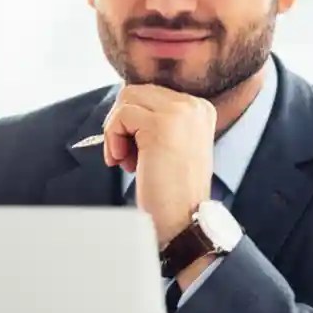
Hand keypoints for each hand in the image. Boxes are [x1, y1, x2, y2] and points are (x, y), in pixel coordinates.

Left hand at [102, 85, 215, 246]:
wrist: (183, 221)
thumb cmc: (170, 190)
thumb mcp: (169, 145)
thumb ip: (154, 120)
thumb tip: (121, 104)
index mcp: (199, 108)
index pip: (150, 93)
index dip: (132, 120)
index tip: (135, 150)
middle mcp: (194, 105)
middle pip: (136, 91)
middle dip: (122, 123)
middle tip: (126, 155)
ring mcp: (180, 112)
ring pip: (126, 99)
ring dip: (116, 131)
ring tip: (126, 160)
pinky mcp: (162, 124)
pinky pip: (122, 115)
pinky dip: (113, 138)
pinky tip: (123, 162)